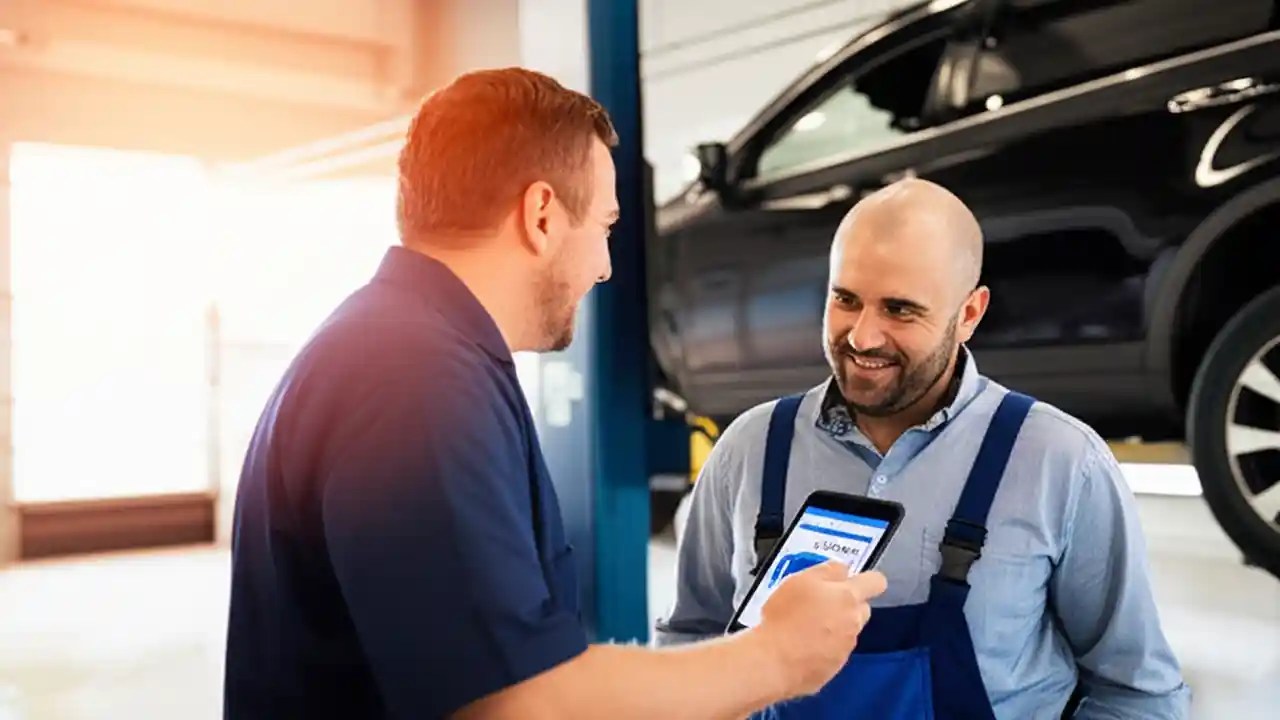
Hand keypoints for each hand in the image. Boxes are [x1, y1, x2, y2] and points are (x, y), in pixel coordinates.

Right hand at [754, 560, 886, 696]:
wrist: (775, 661)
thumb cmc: (784, 620)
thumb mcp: (800, 579)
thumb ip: (827, 570)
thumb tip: (840, 569)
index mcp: (848, 597)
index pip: (875, 581)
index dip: (867, 578)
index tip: (853, 578)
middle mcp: (853, 622)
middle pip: (862, 607)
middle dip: (847, 603)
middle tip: (821, 600)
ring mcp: (846, 646)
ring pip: (847, 629)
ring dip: (833, 625)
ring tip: (804, 624)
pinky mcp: (835, 666)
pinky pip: (834, 650)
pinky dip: (823, 646)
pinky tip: (801, 643)